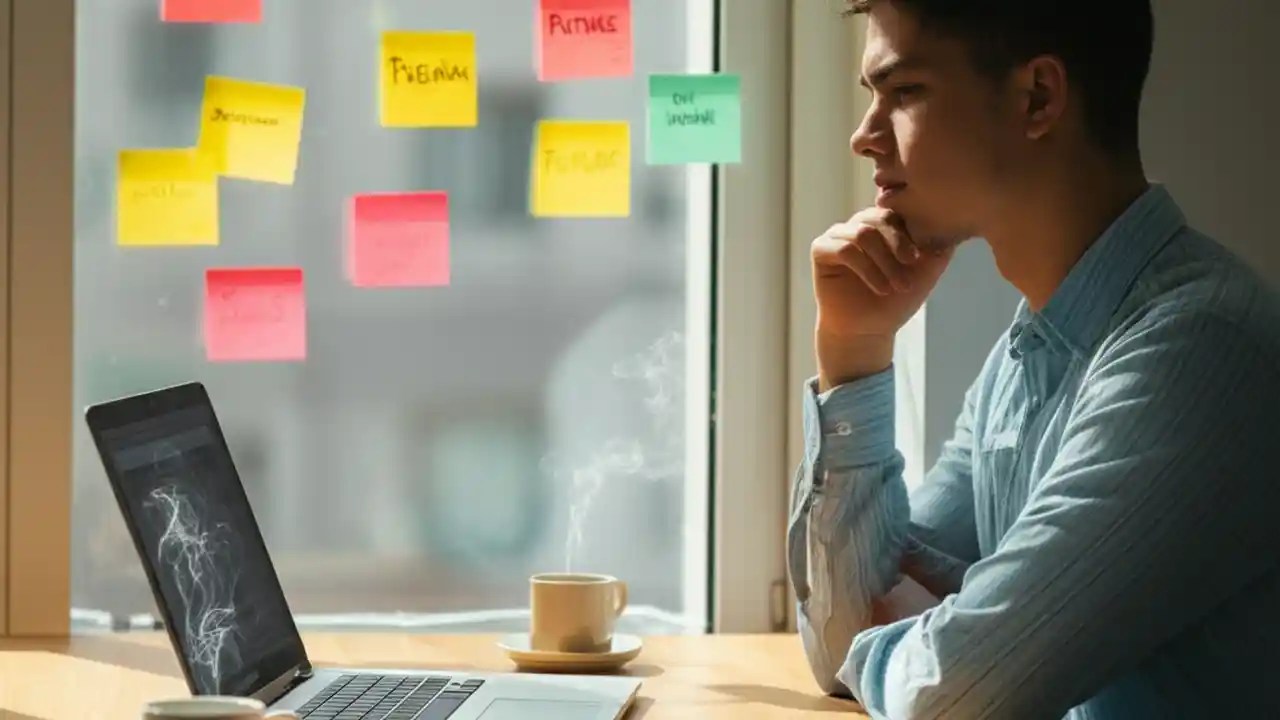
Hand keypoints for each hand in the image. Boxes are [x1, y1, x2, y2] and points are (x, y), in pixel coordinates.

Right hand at [812, 208, 954, 389]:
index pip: (898, 209)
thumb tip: (955, 225)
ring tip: (895, 286)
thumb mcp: (925, 273)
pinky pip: (845, 249)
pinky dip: (867, 270)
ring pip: (863, 233)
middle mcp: (859, 224)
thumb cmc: (895, 302)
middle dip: (898, 244)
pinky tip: (880, 288)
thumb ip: (939, 249)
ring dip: (884, 262)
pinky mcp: (821, 249)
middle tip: (911, 266)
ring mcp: (838, 234)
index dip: (910, 230)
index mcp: (883, 224)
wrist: (868, 332)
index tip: (921, 256)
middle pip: (880, 216)